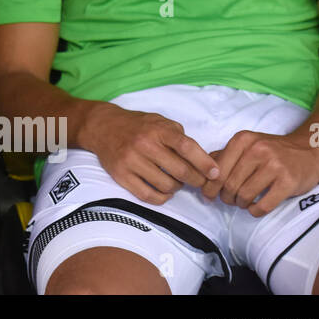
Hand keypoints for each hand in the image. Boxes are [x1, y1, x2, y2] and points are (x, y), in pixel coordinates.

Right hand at [80, 103, 219, 204]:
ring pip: (166, 186)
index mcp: (157, 130)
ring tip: (175, 181)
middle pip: (180, 171)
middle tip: (198, 181)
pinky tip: (163, 191)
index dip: (204, 162)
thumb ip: (179, 136)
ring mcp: (131, 161)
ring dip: (177, 187)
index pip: (186, 147)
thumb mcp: (160, 121)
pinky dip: (162, 197)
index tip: (215, 173)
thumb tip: (202, 159)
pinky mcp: (121, 175)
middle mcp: (144, 145)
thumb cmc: (137, 125)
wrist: (102, 127)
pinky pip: (148, 195)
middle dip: (195, 180)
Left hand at [201, 130, 318, 216]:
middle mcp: (257, 150)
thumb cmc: (274, 150)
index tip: (208, 195)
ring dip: (241, 204)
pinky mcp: (288, 181)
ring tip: (243, 202)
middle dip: (225, 197)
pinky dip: (255, 211)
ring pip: (244, 195)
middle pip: (229, 184)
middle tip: (229, 200)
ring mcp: (274, 165)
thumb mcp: (248, 144)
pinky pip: (263, 205)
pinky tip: (256, 208)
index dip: (210, 187)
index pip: (217, 170)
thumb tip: (202, 170)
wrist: (310, 148)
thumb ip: (225, 155)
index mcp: (242, 140)